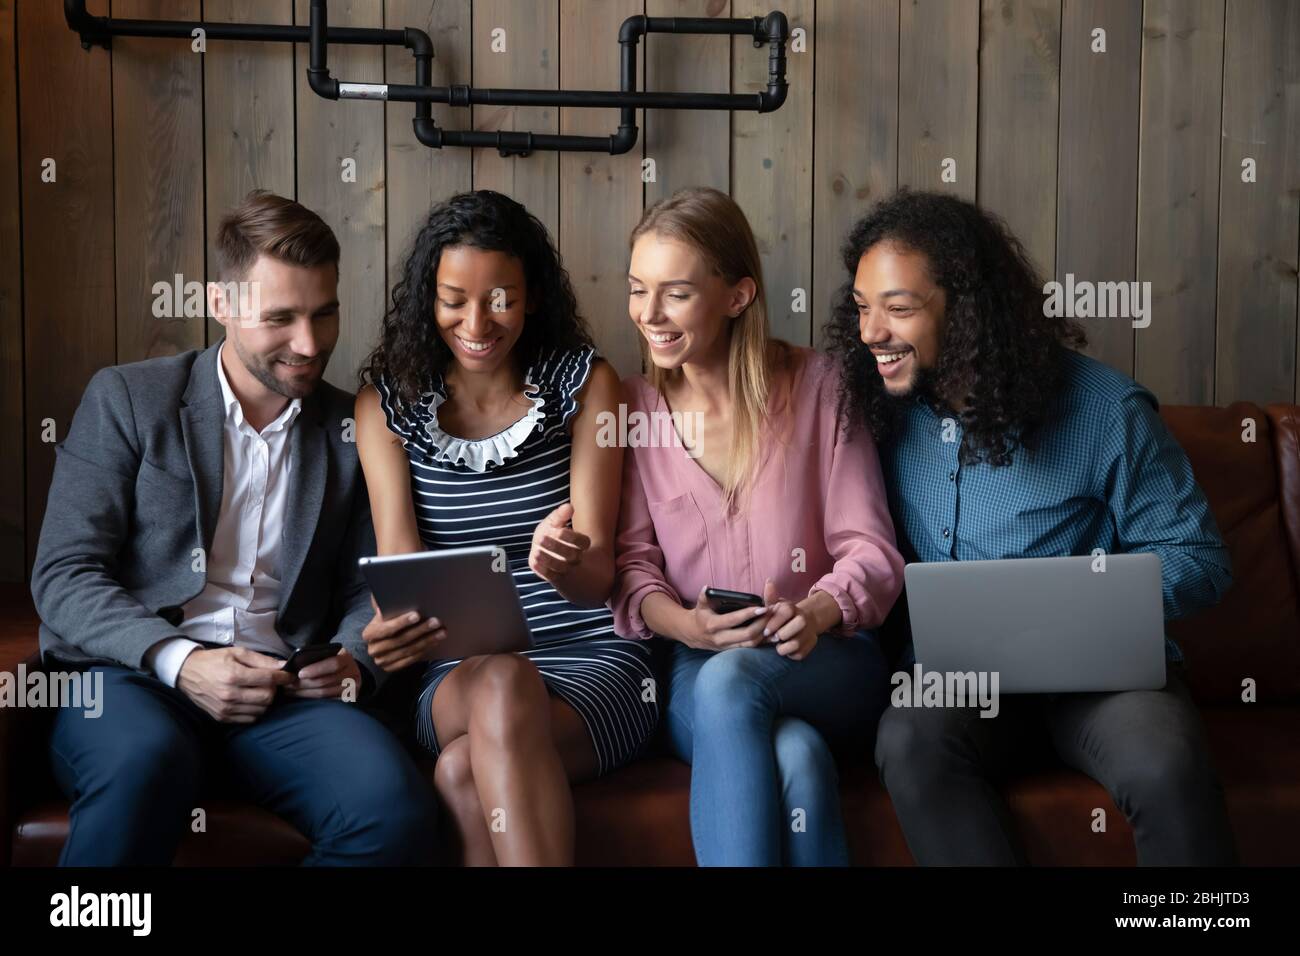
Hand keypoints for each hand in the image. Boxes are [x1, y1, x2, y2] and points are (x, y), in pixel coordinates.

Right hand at [176, 646, 294, 723]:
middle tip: (271, 683)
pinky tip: (250, 700)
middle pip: (267, 697)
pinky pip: (249, 719)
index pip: (268, 679)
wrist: (187, 673)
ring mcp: (225, 708)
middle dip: (274, 689)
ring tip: (260, 691)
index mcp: (233, 675)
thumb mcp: (237, 653)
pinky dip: (255, 711)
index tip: (289, 676)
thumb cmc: (214, 660)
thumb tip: (283, 666)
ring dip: (265, 701)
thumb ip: (261, 660)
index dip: (283, 677)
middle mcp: (229, 694)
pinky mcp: (222, 717)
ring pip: (260, 710)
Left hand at [283, 647, 362, 698]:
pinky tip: (301, 697)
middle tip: (287, 685)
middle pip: (326, 681)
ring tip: (290, 691)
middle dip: (304, 684)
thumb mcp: (325, 655)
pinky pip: (327, 702)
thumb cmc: (329, 661)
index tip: (299, 674)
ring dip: (304, 693)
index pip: (334, 664)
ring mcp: (353, 688)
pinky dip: (312, 700)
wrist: (346, 672)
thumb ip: (312, 657)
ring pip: (324, 693)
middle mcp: (353, 672)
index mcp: (347, 657)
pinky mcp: (348, 699)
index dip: (316, 669)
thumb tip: (288, 665)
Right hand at [362, 597, 447, 670]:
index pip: (385, 629)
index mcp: (369, 633)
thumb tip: (393, 591)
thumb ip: (385, 601)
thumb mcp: (383, 609)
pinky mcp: (392, 668)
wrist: (384, 638)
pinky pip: (411, 660)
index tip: (417, 614)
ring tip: (441, 631)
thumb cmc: (387, 619)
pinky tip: (436, 641)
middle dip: (420, 630)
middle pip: (400, 640)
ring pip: (408, 650)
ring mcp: (382, 661)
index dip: (401, 622)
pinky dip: (425, 650)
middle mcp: (374, 649)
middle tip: (436, 621)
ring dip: (427, 640)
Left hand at [528, 502, 589, 583]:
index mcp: (579, 544)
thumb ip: (560, 515)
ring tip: (537, 551)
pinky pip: (550, 576)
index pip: (583, 542)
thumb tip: (568, 506)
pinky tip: (534, 560)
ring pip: (561, 567)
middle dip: (557, 547)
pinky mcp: (553, 576)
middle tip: (541, 538)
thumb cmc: (551, 533)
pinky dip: (542, 569)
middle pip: (572, 555)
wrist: (544, 551)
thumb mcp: (554, 522)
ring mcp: (565, 568)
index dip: (573, 537)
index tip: (559, 530)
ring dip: (549, 559)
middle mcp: (575, 557)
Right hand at [678, 586, 770, 650]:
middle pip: (747, 634)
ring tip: (775, 620)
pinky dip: (764, 641)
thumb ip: (703, 596)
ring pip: (751, 643)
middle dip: (762, 623)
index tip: (763, 607)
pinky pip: (752, 647)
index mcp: (713, 625)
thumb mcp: (700, 605)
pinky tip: (773, 633)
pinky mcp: (734, 650)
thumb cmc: (700, 616)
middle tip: (773, 612)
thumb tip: (706, 587)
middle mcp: (721, 639)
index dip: (749, 614)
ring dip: (765, 632)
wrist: (693, 635)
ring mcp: (728, 647)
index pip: (734, 620)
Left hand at [760, 578, 818, 660]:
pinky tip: (786, 650)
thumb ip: (770, 597)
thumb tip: (768, 581)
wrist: (803, 623)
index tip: (766, 631)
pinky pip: (800, 654)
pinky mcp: (811, 644)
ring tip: (778, 645)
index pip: (786, 612)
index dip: (775, 623)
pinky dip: (791, 654)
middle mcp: (803, 618)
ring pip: (797, 643)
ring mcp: (808, 632)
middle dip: (782, 634)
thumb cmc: (782, 616)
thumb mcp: (775, 606)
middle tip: (773, 638)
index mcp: (792, 608)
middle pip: (798, 624)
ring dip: (784, 647)